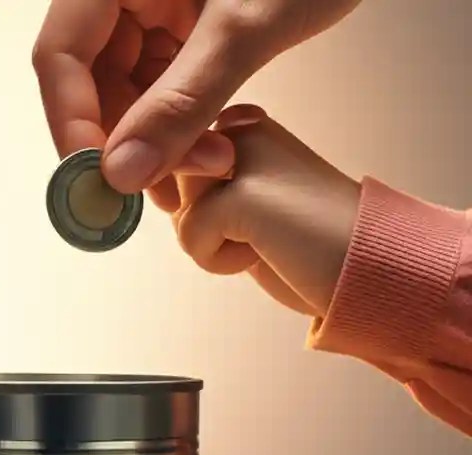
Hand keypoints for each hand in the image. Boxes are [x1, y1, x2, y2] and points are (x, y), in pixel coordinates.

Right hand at [32, 0, 361, 209]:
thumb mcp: (245, 29)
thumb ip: (182, 103)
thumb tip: (122, 173)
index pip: (60, 55)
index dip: (71, 122)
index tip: (99, 180)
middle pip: (89, 78)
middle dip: (127, 139)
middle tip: (164, 187)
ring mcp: (151, 5)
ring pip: (126, 88)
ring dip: (157, 139)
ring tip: (207, 168)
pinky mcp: (182, 22)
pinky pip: (160, 82)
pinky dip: (180, 120)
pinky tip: (210, 148)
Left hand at [172, 105, 360, 315]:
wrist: (374, 267)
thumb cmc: (310, 242)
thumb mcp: (243, 204)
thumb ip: (198, 187)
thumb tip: (143, 188)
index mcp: (245, 124)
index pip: (172, 172)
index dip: (203, 210)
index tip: (258, 217)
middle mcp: (242, 127)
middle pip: (168, 192)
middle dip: (205, 224)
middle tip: (264, 229)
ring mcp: (241, 155)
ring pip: (177, 215)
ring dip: (214, 244)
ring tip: (269, 237)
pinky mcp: (240, 192)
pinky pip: (191, 241)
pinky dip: (222, 262)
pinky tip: (269, 250)